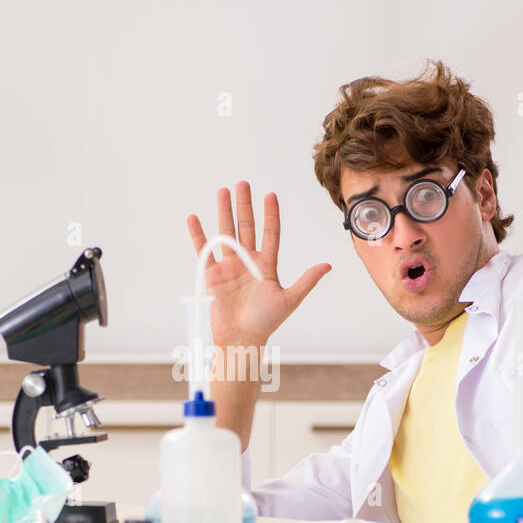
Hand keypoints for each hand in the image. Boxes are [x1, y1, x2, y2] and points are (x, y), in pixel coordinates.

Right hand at [186, 182, 330, 346]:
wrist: (241, 339)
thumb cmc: (266, 322)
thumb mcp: (290, 300)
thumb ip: (306, 281)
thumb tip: (327, 265)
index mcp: (266, 265)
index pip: (270, 234)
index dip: (270, 215)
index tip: (270, 195)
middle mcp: (248, 262)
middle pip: (247, 227)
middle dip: (245, 205)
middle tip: (243, 183)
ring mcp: (229, 267)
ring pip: (226, 233)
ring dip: (224, 212)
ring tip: (222, 191)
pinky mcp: (212, 275)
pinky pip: (204, 250)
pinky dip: (198, 235)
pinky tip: (194, 218)